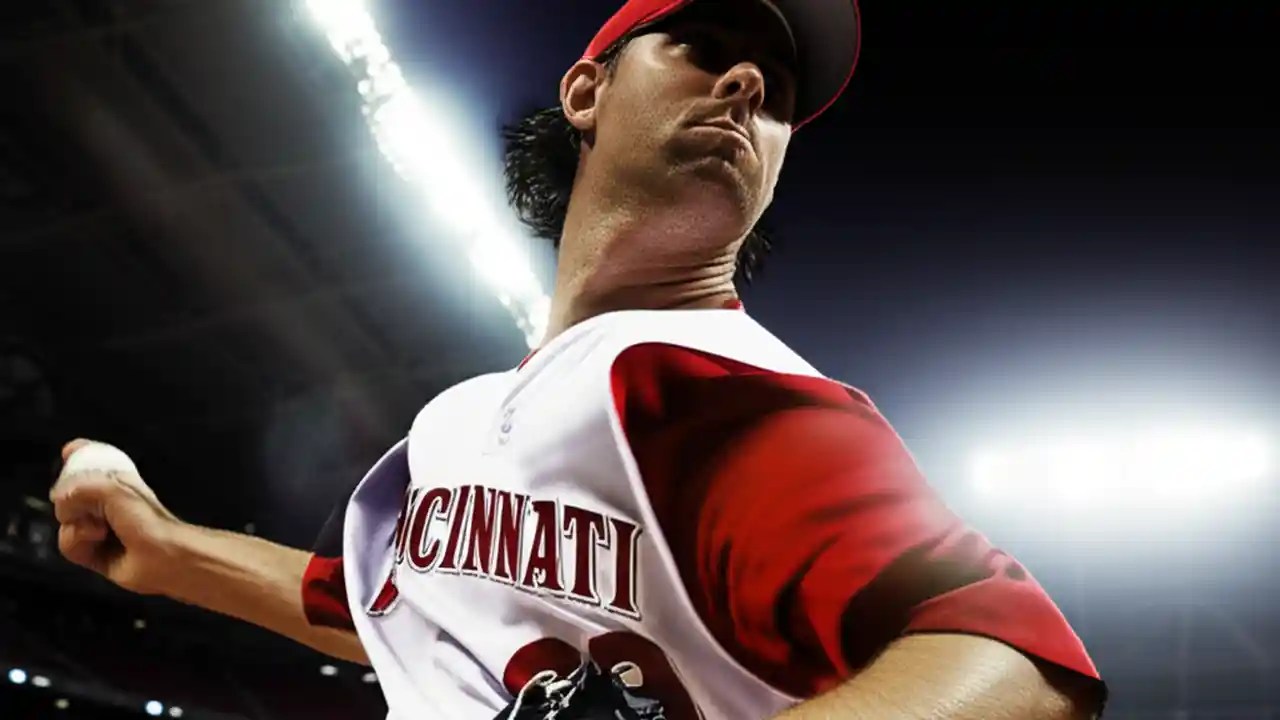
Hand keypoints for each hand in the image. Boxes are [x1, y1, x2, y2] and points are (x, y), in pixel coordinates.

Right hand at [50, 439, 182, 594]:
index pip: (93, 466)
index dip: (79, 457)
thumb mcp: (112, 488)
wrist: (161, 555)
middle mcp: (106, 505)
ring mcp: (98, 529)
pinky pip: (68, 545)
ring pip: (65, 522)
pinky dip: (79, 542)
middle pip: (69, 496)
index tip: (69, 452)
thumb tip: (60, 500)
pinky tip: (97, 542)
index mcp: (118, 484)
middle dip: (71, 500)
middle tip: (87, 507)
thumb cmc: (144, 518)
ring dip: (77, 524)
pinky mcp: (92, 553)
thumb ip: (79, 487)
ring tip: (100, 529)